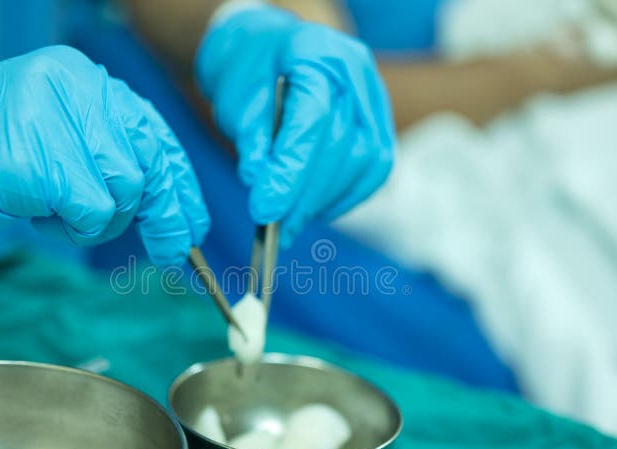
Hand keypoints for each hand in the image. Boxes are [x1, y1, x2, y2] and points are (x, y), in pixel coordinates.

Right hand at [0, 45, 208, 265]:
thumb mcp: (58, 137)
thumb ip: (110, 155)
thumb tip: (172, 208)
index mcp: (85, 79)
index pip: (155, 133)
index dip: (181, 184)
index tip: (192, 223)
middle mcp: (78, 86)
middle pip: (149, 161)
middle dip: (163, 213)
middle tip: (171, 250)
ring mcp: (57, 117)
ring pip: (124, 188)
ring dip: (101, 221)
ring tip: (59, 213)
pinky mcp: (39, 156)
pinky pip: (91, 211)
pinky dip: (72, 228)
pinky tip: (40, 215)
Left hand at [196, 4, 394, 245]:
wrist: (272, 52)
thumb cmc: (251, 74)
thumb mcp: (235, 97)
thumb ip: (249, 136)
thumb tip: (259, 181)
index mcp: (315, 52)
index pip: (313, 120)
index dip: (290, 171)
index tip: (264, 211)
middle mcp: (355, 71)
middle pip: (343, 143)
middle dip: (306, 195)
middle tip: (274, 228)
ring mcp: (375, 95)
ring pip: (366, 159)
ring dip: (327, 200)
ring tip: (291, 223)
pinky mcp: (381, 122)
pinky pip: (376, 167)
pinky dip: (347, 196)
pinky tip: (317, 210)